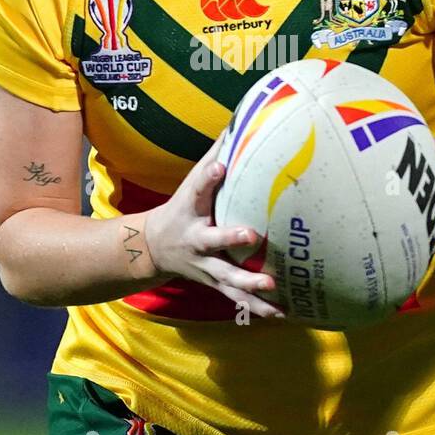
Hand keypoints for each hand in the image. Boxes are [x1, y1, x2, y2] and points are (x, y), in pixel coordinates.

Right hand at [144, 132, 284, 319]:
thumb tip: (241, 121)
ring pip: (226, 278)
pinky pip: (237, 299)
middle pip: (212, 241)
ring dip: (248, 284)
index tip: (217, 167)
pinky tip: (281, 314)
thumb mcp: (191, 183)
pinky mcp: (216, 283)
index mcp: (192, 211)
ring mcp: (205, 266)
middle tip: (250, 236)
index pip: (198, 189)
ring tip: (271, 286)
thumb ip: (215, 156)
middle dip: (230, 239)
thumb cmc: (183, 208)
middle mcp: (197, 241)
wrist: (153, 249)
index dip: (207, 178)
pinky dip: (258, 307)